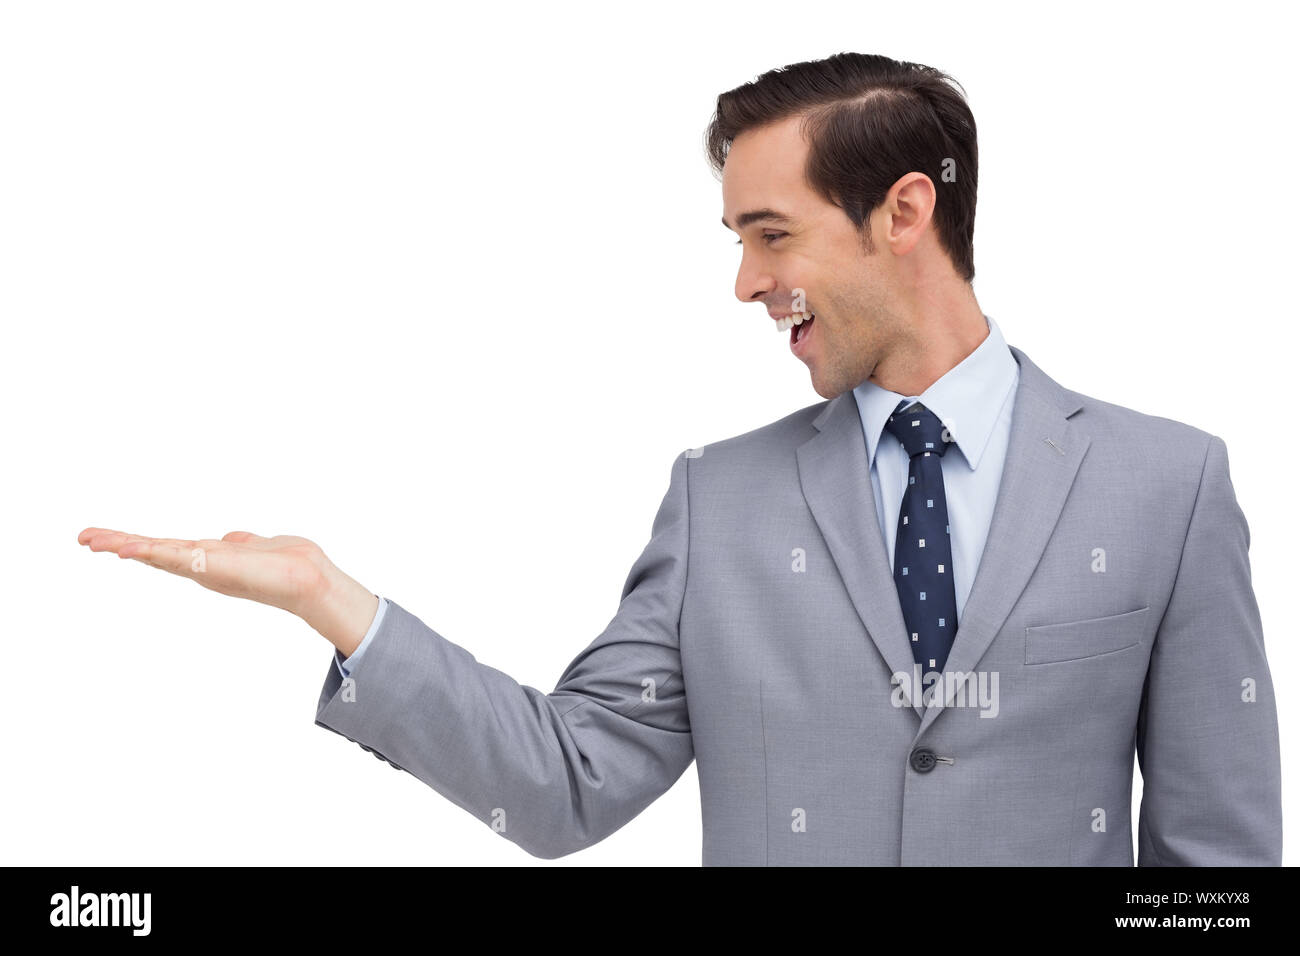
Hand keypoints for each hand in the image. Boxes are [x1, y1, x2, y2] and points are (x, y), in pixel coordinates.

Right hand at [76, 527, 378, 654]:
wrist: (308, 579)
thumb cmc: (283, 566)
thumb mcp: (252, 547)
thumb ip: (238, 544)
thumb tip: (230, 538)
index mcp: (206, 558)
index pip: (163, 547)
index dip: (134, 542)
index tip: (103, 537)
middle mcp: (201, 565)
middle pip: (152, 551)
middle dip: (118, 543)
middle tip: (83, 538)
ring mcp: (206, 567)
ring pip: (158, 553)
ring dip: (127, 546)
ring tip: (96, 542)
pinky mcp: (216, 568)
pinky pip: (178, 558)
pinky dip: (154, 553)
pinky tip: (131, 550)